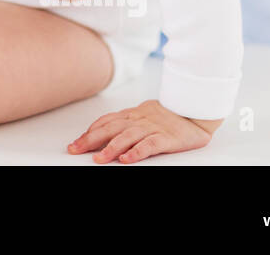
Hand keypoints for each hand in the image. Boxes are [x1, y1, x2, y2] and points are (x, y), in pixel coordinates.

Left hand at [68, 99, 221, 163]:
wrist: (195, 110)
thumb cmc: (168, 116)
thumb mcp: (143, 115)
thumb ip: (125, 123)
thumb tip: (101, 133)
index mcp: (132, 115)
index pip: (106, 121)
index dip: (90, 131)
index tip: (75, 142)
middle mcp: (138, 120)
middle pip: (110, 128)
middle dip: (90, 140)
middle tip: (75, 149)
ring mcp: (152, 128)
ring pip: (127, 137)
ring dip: (110, 148)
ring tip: (98, 159)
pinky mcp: (166, 138)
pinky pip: (149, 145)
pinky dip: (136, 152)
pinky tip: (126, 160)